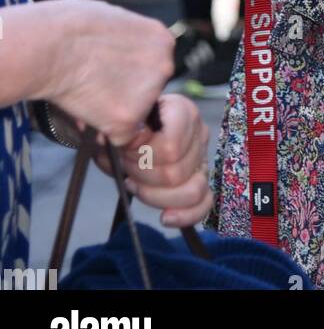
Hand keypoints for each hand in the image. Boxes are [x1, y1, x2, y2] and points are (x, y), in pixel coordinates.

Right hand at [39, 0, 175, 145]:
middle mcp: (164, 66)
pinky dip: (102, 130)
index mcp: (162, 40)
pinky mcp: (129, 120)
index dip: (129, 74)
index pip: (153, 67)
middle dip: (125, 94)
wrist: (52, 46)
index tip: (109, 72)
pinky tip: (86, 108)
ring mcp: (149, 94)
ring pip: (134, 114)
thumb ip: (131, 38)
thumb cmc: (73, 26)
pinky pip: (119, 136)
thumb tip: (124, 49)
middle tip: (97, 85)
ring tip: (87, 91)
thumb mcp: (116, 19)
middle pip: (149, 91)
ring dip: (112, 111)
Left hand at [95, 94, 212, 228]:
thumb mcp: (113, 126)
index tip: (124, 152)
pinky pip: (204, 203)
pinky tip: (165, 217)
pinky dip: (186, 215)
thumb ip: (120, 132)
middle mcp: (198, 132)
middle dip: (145, 177)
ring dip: (158, 196)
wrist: (122, 136)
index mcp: (182, 111)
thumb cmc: (121, 128)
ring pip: (194, 190)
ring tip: (138, 185)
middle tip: (127, 167)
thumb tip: (127, 141)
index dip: (144, 158)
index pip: (172, 147)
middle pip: (177, 172)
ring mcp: (202, 156)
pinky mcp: (200, 179)